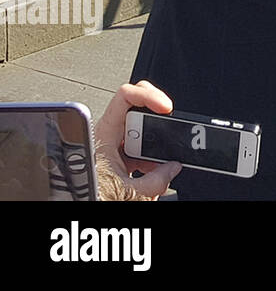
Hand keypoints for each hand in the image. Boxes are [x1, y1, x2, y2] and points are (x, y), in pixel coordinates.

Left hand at [95, 81, 181, 199]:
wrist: (77, 206)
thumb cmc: (88, 197)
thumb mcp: (128, 191)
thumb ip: (156, 180)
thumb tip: (172, 169)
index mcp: (104, 135)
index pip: (126, 96)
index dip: (148, 95)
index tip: (165, 107)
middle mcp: (107, 137)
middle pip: (138, 115)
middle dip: (157, 126)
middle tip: (165, 138)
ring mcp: (111, 147)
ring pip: (140, 134)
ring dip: (153, 147)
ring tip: (157, 164)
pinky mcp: (114, 159)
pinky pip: (137, 150)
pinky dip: (148, 160)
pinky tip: (149, 173)